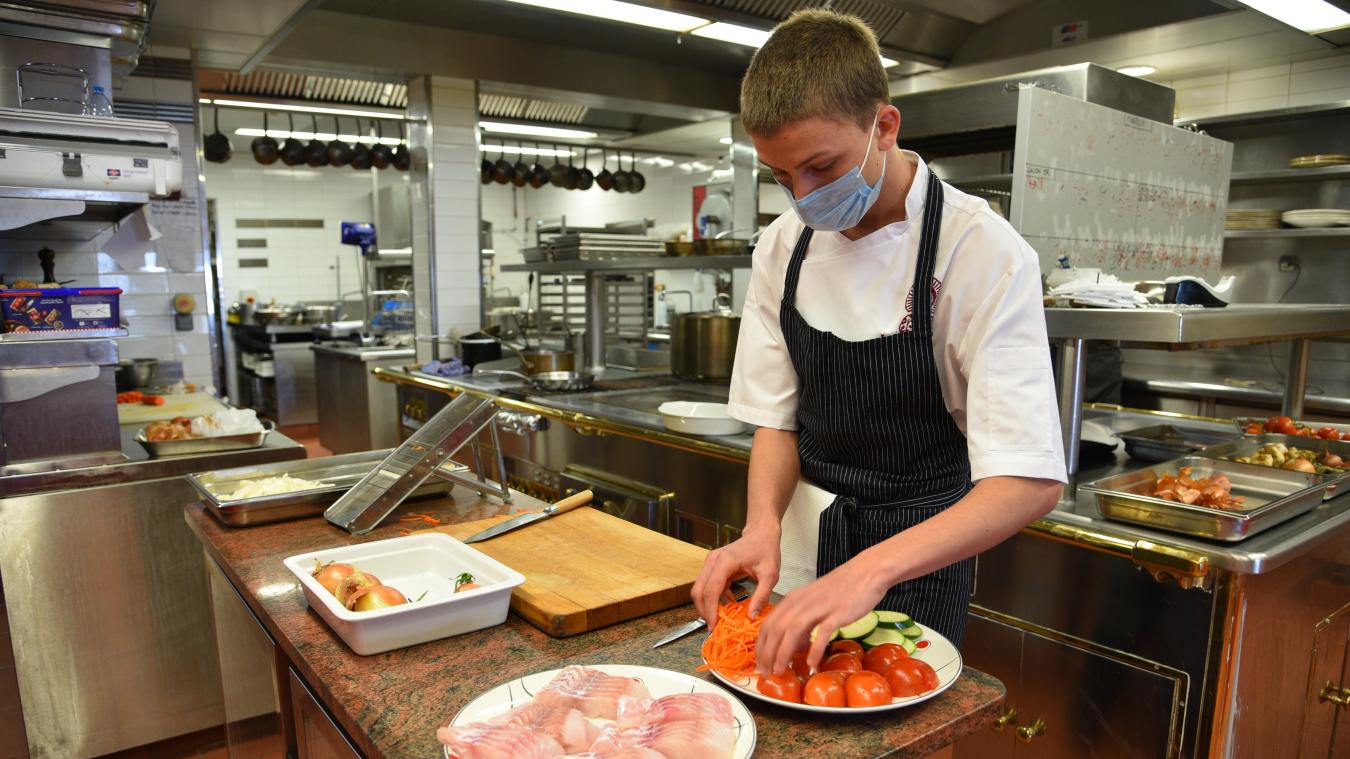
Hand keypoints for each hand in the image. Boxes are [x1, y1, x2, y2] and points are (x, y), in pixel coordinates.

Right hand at [691, 527, 780, 629]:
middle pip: (699, 590)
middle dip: (704, 611)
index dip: (710, 610)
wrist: (761, 534)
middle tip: (714, 627)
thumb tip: (750, 617)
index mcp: (725, 561)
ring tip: (719, 619)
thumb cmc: (766, 551)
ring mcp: (710, 562)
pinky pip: (707, 586)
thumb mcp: (770, 575)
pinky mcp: (712, 567)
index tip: (714, 626)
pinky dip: (712, 599)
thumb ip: (761, 596)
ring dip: (706, 606)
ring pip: (699, 589)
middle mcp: (713, 560)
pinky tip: (726, 605)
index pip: (711, 589)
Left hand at [753, 558, 886, 676]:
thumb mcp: (813, 602)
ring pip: (792, 631)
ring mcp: (819, 606)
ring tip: (781, 671)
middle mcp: (801, 602)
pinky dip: (814, 649)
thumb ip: (802, 620)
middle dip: (768, 654)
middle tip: (767, 672)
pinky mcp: (837, 612)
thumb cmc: (841, 589)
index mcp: (793, 599)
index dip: (761, 646)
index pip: (768, 624)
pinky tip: (811, 663)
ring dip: (783, 653)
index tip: (760, 663)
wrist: (867, 572)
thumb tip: (794, 644)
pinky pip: (822, 632)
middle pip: (776, 629)